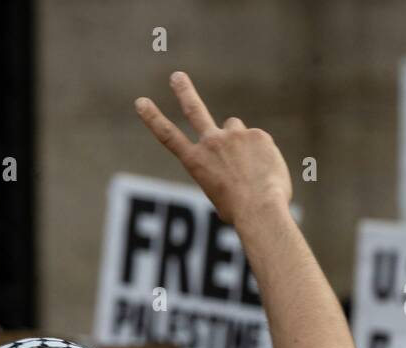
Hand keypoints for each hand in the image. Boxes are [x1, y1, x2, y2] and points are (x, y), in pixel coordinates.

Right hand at [135, 72, 290, 225]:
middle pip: (194, 110)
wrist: (260, 209)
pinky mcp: (257, 134)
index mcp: (195, 162)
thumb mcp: (219, 196)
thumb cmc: (239, 212)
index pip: (168, 136)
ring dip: (239, 141)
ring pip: (234, 128)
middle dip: (184, 91)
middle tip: (177, 76)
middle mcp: (212, 143)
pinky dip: (262, 154)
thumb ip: (221, 171)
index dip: (152, 118)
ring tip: (248, 165)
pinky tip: (264, 171)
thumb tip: (236, 160)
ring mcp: (235, 136)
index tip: (140, 102)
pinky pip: (258, 141)